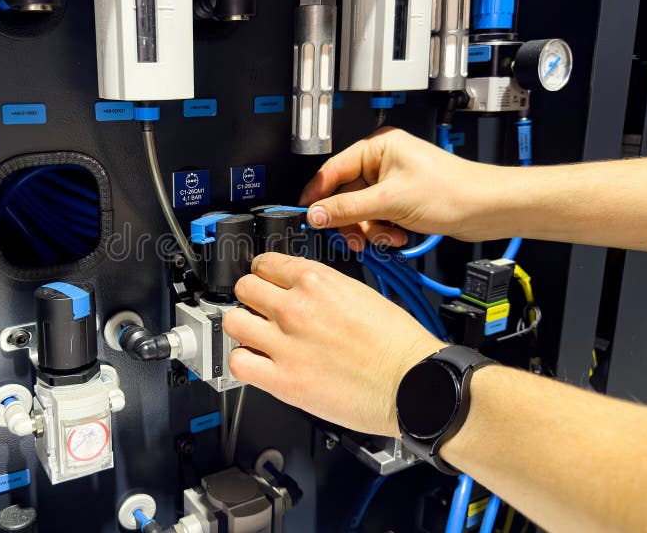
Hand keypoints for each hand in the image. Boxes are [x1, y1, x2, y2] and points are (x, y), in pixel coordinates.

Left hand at [223, 253, 446, 436]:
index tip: (265, 282)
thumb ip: (323, 290)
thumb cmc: (398, 344)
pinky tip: (257, 362)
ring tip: (256, 336)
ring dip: (242, 326)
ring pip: (233, 320)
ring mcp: (285, 343)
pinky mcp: (283, 379)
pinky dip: (242, 361)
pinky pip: (238, 362)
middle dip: (251, 297)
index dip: (264, 274)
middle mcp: (296, 307)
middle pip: (245, 287)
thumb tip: (302, 293)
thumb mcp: (361, 293)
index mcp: (317, 281)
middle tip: (260, 310)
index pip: (266, 263)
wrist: (413, 383)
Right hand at [299, 128, 499, 250]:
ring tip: (387, 236)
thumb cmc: (452, 190)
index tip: (305, 215)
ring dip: (370, 230)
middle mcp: (382, 162)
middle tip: (352, 237)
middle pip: (345, 196)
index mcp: (377, 147)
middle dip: (351, 220)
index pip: (332, 171)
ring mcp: (391, 183)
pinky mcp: (399, 201)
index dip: (318, 195)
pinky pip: (376, 219)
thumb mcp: (390, 201)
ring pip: (360, 212)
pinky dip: (383, 232)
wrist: (486, 209)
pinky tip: (398, 235)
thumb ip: (347, 208)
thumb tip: (316, 214)